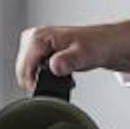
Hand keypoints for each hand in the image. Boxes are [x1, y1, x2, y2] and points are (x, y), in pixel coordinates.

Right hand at [15, 21, 129, 89]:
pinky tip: (59, 78)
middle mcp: (33, 38)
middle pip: (22, 72)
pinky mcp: (40, 52)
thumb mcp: (84, 54)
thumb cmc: (98, 45)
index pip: (23, 68)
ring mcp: (36, 46)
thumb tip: (55, 66)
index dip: (33, 84)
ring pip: (27, 73)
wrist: (107, 44)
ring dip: (41, 81)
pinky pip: (33, 71)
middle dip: (37, 82)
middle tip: (59, 84)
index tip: (47, 91)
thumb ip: (69, 61)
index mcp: (38, 37)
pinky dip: (44, 78)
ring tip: (62, 80)